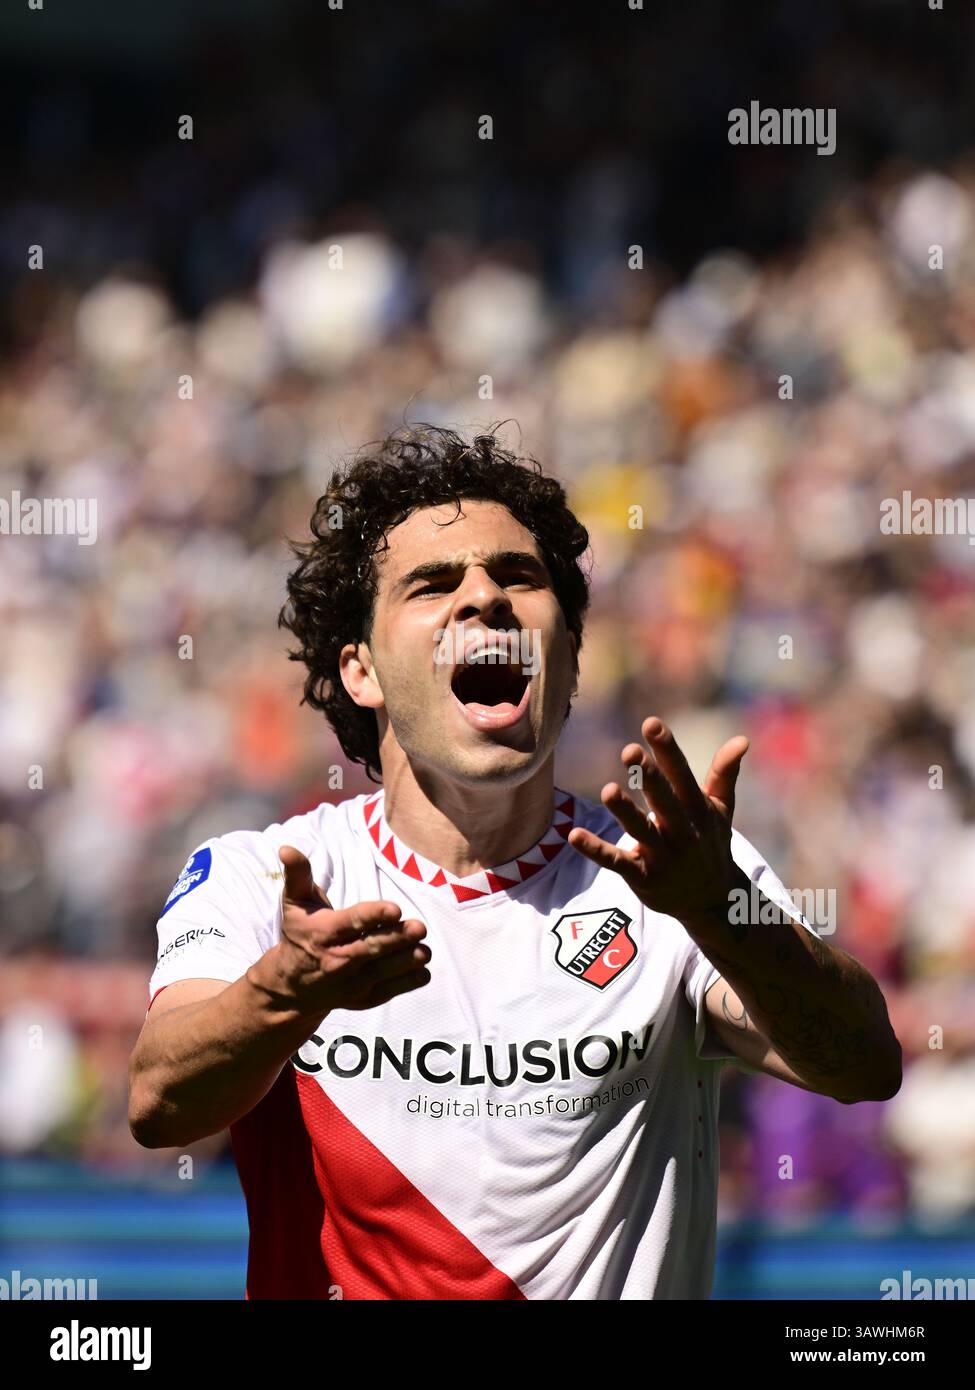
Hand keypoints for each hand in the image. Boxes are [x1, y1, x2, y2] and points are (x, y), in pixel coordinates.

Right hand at [265, 846, 430, 1013]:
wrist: (291, 987)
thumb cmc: (299, 935)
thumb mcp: (294, 904)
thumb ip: (297, 874)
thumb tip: (286, 848)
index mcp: (323, 933)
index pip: (351, 923)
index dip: (373, 916)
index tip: (395, 909)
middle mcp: (336, 960)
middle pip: (371, 948)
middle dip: (397, 938)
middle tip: (420, 927)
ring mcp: (350, 983)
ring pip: (382, 971)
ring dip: (406, 961)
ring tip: (424, 950)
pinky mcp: (362, 998)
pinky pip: (388, 991)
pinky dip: (407, 983)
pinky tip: (423, 971)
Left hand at [567, 717, 748, 922]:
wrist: (713, 902)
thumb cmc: (710, 844)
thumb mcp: (720, 809)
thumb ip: (724, 773)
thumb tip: (742, 738)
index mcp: (697, 809)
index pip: (682, 775)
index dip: (667, 750)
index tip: (651, 724)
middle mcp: (682, 831)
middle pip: (664, 801)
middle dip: (649, 777)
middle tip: (630, 751)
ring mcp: (663, 856)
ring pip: (641, 831)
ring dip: (625, 812)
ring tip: (608, 790)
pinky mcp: (643, 877)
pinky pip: (617, 862)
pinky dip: (596, 850)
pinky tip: (573, 835)